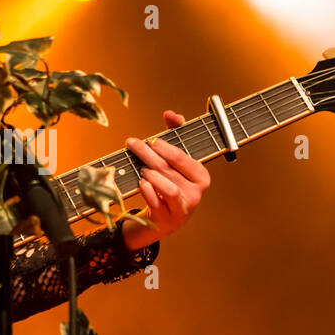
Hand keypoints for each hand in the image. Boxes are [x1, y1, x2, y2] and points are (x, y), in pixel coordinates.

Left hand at [121, 109, 209, 251]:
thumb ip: (175, 133)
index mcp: (201, 177)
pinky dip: (147, 191)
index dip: (166, 147)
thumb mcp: (174, 161)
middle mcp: (196, 194)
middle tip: (133, 144)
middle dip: (149, 154)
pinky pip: (157, 203)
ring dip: (152, 175)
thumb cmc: (170, 184)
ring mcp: (182, 209)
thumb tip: (170, 114)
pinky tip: (141, 183)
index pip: (183, 158)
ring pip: (168, 188)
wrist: (163, 221)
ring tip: (141, 169)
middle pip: (170, 170)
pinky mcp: (167, 221)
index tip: (151, 140)